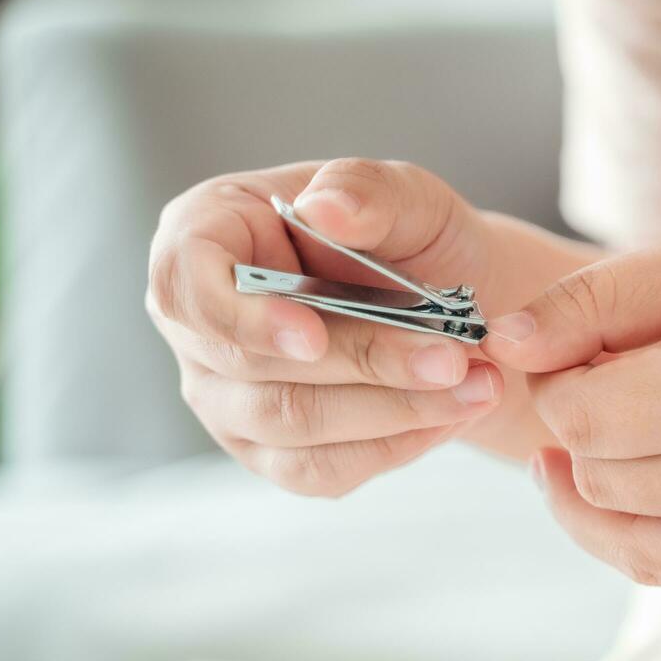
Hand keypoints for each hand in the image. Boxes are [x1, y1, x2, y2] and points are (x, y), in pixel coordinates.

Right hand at [148, 158, 505, 494]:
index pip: (183, 281)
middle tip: (457, 358)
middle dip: (366, 363)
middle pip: (254, 366)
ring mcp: (225, 396)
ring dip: (394, 410)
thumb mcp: (407, 194)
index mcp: (206, 232)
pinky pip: (317, 471)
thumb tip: (326, 207)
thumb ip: (368, 190)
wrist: (452, 301)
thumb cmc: (410, 236)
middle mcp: (198, 323)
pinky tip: (450, 414)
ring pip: (290, 426)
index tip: (313, 337)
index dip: (240, 317)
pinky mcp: (267, 451)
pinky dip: (393, 446)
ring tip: (478, 384)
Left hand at [484, 213, 660, 653]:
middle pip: (603, 486)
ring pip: (641, 557)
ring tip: (632, 447)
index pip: (580, 421)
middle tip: (626, 385)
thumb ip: (602, 299)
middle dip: (588, 436)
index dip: (563, 384)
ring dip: (610, 505)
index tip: (592, 354)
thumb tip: (502, 347)